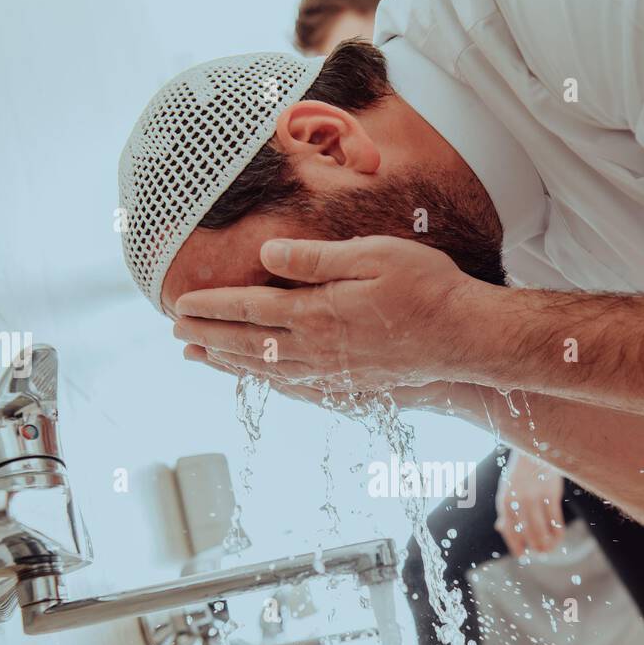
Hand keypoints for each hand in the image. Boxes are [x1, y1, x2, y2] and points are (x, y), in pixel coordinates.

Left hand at [172, 235, 482, 392]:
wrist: (468, 339)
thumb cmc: (428, 288)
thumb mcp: (373, 256)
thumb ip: (316, 258)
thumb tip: (266, 255)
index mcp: (318, 314)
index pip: (250, 309)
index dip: (211, 308)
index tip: (179, 305)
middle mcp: (318, 350)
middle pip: (249, 345)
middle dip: (208, 337)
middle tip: (175, 333)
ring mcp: (334, 374)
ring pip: (267, 370)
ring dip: (229, 363)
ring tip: (199, 357)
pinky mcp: (351, 387)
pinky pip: (296, 388)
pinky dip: (267, 383)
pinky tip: (258, 379)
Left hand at [495, 451, 566, 554]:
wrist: (535, 451)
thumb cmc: (520, 474)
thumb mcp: (507, 489)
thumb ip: (505, 509)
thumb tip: (500, 528)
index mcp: (505, 501)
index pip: (509, 530)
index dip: (516, 545)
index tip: (522, 554)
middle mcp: (518, 501)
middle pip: (527, 533)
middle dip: (534, 546)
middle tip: (541, 552)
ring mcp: (535, 497)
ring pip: (542, 530)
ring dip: (547, 543)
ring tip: (549, 548)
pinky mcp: (551, 493)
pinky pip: (555, 520)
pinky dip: (558, 532)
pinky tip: (559, 535)